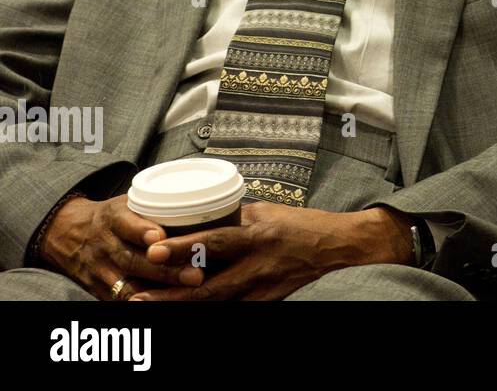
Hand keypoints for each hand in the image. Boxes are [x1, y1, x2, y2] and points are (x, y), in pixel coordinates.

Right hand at [39, 195, 203, 300]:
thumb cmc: (114, 217)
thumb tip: (203, 207)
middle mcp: (104, 245)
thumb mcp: (127, 203)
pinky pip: (122, 300)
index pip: (126, 223)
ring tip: (187, 291)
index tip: (160, 237)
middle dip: (165, 269)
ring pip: (128, 285)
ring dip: (158, 292)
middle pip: (132, 260)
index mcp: (113, 218)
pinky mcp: (99, 291)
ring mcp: (100, 271)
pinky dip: (145, 302)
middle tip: (195, 274)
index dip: (142, 230)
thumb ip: (156, 207)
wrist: (69, 234)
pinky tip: (169, 302)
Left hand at [130, 202, 410, 300]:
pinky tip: (183, 310)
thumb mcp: (264, 212)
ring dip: (179, 306)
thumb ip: (231, 219)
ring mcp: (260, 289)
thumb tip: (196, 219)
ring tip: (147, 306)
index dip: (183, 247)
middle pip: (207, 287)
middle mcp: (257, 265)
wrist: (334, 245)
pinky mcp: (264, 302)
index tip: (153, 249)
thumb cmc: (300, 224)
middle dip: (169, 294)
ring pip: (213, 304)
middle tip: (135, 296)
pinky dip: (205, 309)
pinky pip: (229, 308)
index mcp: (257, 235)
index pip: (215, 241)